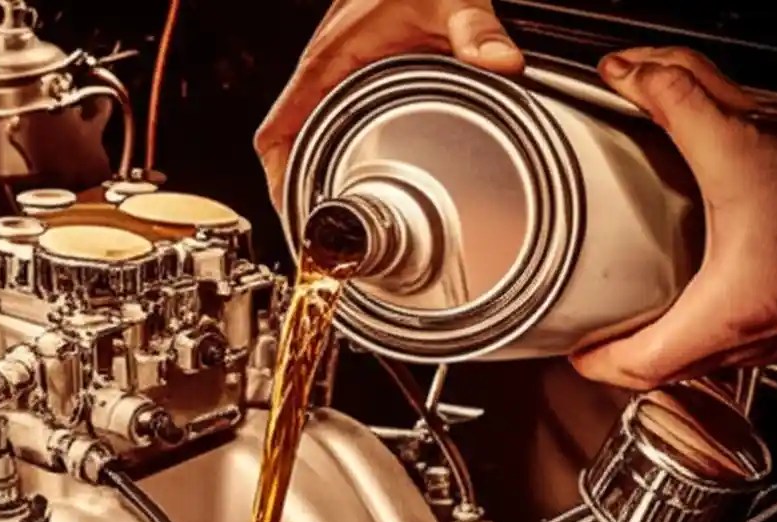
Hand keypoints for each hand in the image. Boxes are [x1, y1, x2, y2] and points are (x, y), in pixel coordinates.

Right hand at [255, 0, 523, 211]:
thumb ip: (476, 30)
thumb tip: (499, 64)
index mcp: (327, 64)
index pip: (277, 133)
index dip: (277, 183)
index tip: (295, 219)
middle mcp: (322, 73)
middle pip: (287, 148)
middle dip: (297, 195)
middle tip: (323, 236)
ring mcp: (333, 76)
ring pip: (304, 137)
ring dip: (312, 177)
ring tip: (337, 219)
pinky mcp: (350, 74)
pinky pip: (326, 122)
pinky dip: (329, 153)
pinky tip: (356, 174)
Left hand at [571, 47, 776, 389]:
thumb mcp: (751, 138)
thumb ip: (682, 102)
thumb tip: (631, 75)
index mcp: (736, 305)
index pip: (638, 368)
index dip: (592, 363)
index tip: (567, 347)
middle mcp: (761, 333)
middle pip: (667, 372)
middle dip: (621, 355)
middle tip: (589, 329)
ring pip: (705, 360)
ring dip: (665, 342)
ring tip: (628, 315)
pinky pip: (739, 341)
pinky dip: (705, 325)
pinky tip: (696, 291)